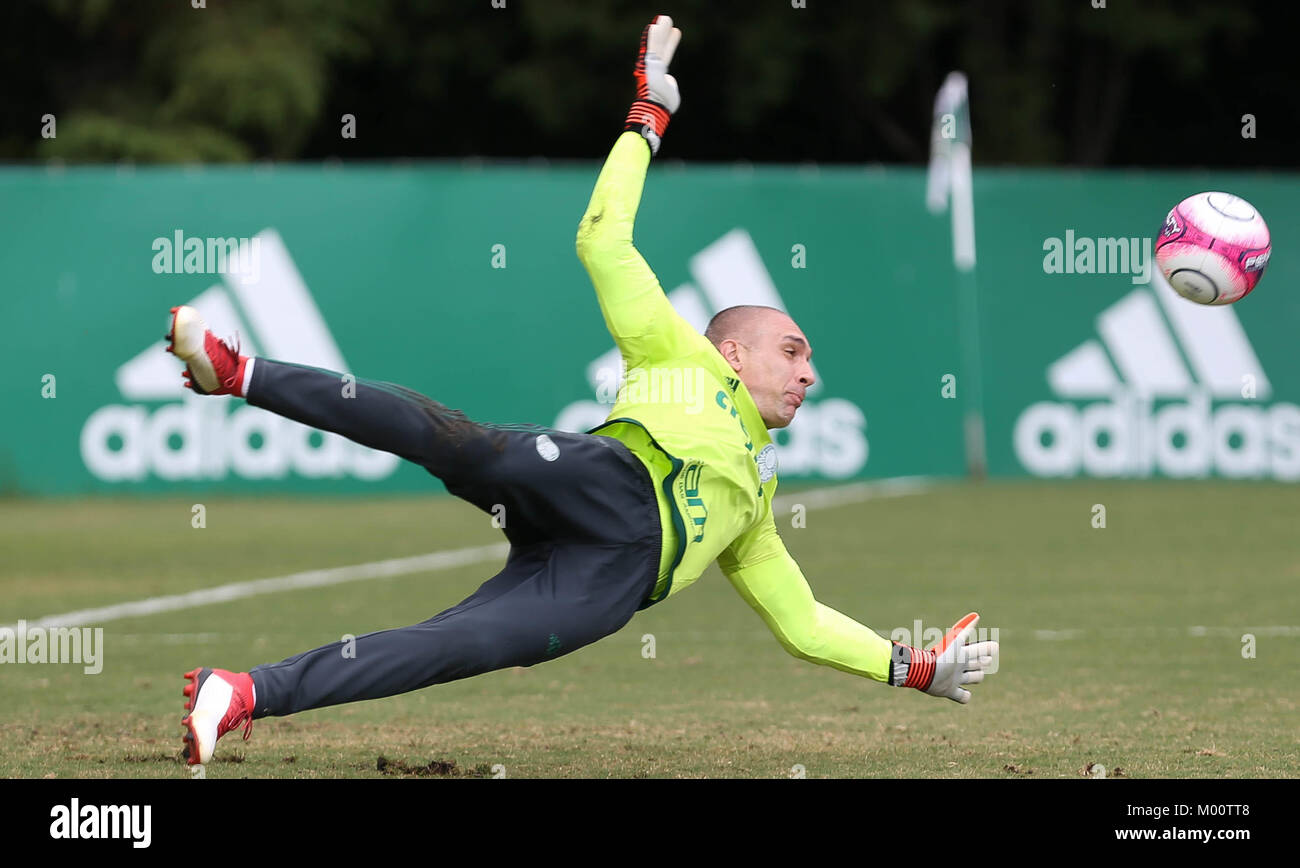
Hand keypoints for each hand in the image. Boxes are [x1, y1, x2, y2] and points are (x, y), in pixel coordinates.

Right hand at [624, 14, 681, 155]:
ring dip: (660, 31)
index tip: (675, 32)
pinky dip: (654, 36)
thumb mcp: (671, 94)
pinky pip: (652, 48)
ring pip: (656, 44)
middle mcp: (653, 67)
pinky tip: (656, 24)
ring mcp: (650, 64)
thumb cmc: (663, 105)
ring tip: (664, 18)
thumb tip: (670, 81)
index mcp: (659, 74)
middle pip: (661, 46)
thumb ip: (671, 85)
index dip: (670, 43)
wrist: (655, 107)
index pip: (666, 54)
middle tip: (666, 21)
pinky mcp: (649, 63)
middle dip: (663, 34)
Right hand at [894, 612, 997, 703]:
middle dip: (984, 660)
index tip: (995, 646)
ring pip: (976, 678)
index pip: (982, 649)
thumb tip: (977, 616)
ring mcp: (957, 679)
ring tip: (976, 673)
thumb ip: (964, 627)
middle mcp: (962, 666)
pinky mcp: (950, 691)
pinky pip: (963, 697)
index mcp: (962, 652)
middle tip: (986, 659)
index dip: (989, 648)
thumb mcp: (951, 639)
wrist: (922, 671)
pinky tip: (963, 693)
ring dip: (977, 675)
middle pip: (981, 663)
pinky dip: (964, 695)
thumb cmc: (934, 652)